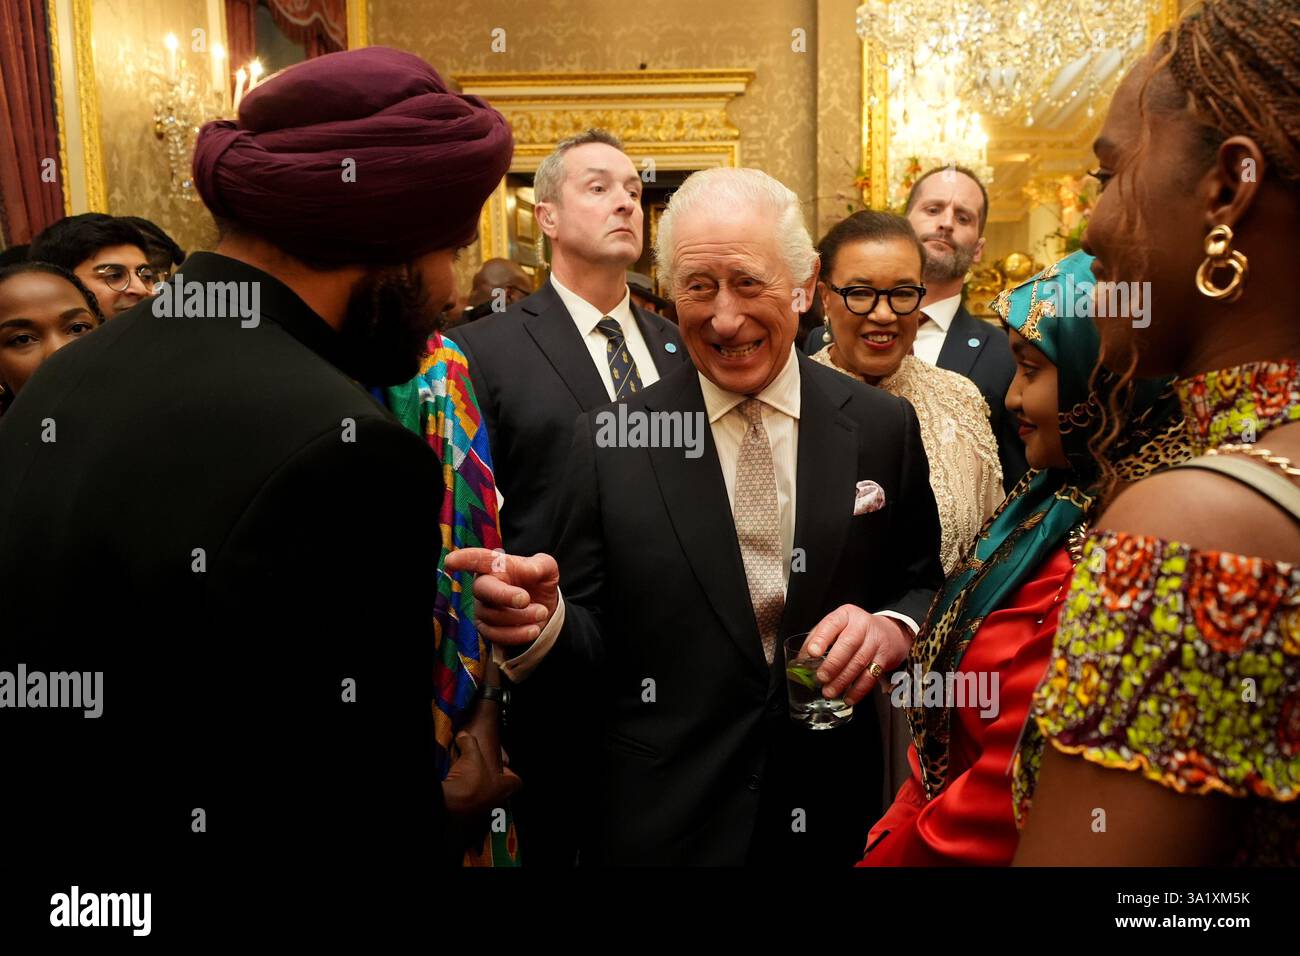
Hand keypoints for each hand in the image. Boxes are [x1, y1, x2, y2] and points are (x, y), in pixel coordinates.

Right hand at [442, 548, 559, 646]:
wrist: (543, 608)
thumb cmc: (539, 582)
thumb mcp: (547, 569)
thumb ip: (541, 565)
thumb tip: (530, 570)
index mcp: (496, 565)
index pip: (478, 559)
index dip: (464, 559)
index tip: (451, 561)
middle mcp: (484, 585)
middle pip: (483, 589)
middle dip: (504, 595)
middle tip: (525, 599)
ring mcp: (482, 608)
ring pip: (494, 615)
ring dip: (521, 617)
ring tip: (542, 612)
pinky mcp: (486, 628)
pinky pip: (496, 635)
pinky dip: (517, 634)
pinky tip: (534, 629)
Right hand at [442, 724, 520, 818]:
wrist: (450, 800)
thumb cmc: (469, 780)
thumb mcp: (471, 754)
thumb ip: (470, 743)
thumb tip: (464, 736)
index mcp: (504, 788)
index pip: (516, 781)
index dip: (510, 772)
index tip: (502, 766)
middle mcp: (496, 802)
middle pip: (501, 791)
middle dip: (493, 781)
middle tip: (484, 772)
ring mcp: (483, 811)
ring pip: (487, 800)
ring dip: (480, 791)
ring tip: (469, 781)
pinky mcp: (469, 815)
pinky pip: (472, 806)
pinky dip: (467, 799)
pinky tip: (458, 790)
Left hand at [801, 605, 912, 705]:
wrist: (888, 632)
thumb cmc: (855, 630)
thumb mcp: (836, 627)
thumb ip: (817, 639)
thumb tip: (800, 661)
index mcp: (845, 615)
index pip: (832, 624)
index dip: (822, 639)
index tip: (812, 653)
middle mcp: (861, 626)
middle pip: (848, 644)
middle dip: (833, 664)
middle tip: (821, 677)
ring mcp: (875, 642)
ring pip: (859, 662)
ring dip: (842, 680)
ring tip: (829, 691)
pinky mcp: (884, 658)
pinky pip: (870, 676)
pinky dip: (858, 690)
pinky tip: (848, 697)